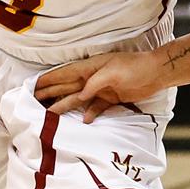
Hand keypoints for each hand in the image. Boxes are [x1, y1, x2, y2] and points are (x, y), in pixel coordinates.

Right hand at [33, 49, 168, 120]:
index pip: (64, 74)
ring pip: (78, 99)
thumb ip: (95, 82)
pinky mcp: (111, 98)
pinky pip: (96, 107)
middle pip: (67, 87)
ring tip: (50, 115)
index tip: (33, 85)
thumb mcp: (113, 71)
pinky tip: (83, 121)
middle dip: (50, 93)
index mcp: (90, 67)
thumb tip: (80, 95)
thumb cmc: (135, 67)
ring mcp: (101, 89)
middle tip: (33, 101)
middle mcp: (92, 78)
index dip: (49, 79)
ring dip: (64, 106)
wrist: (156, 72)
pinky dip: (89, 114)